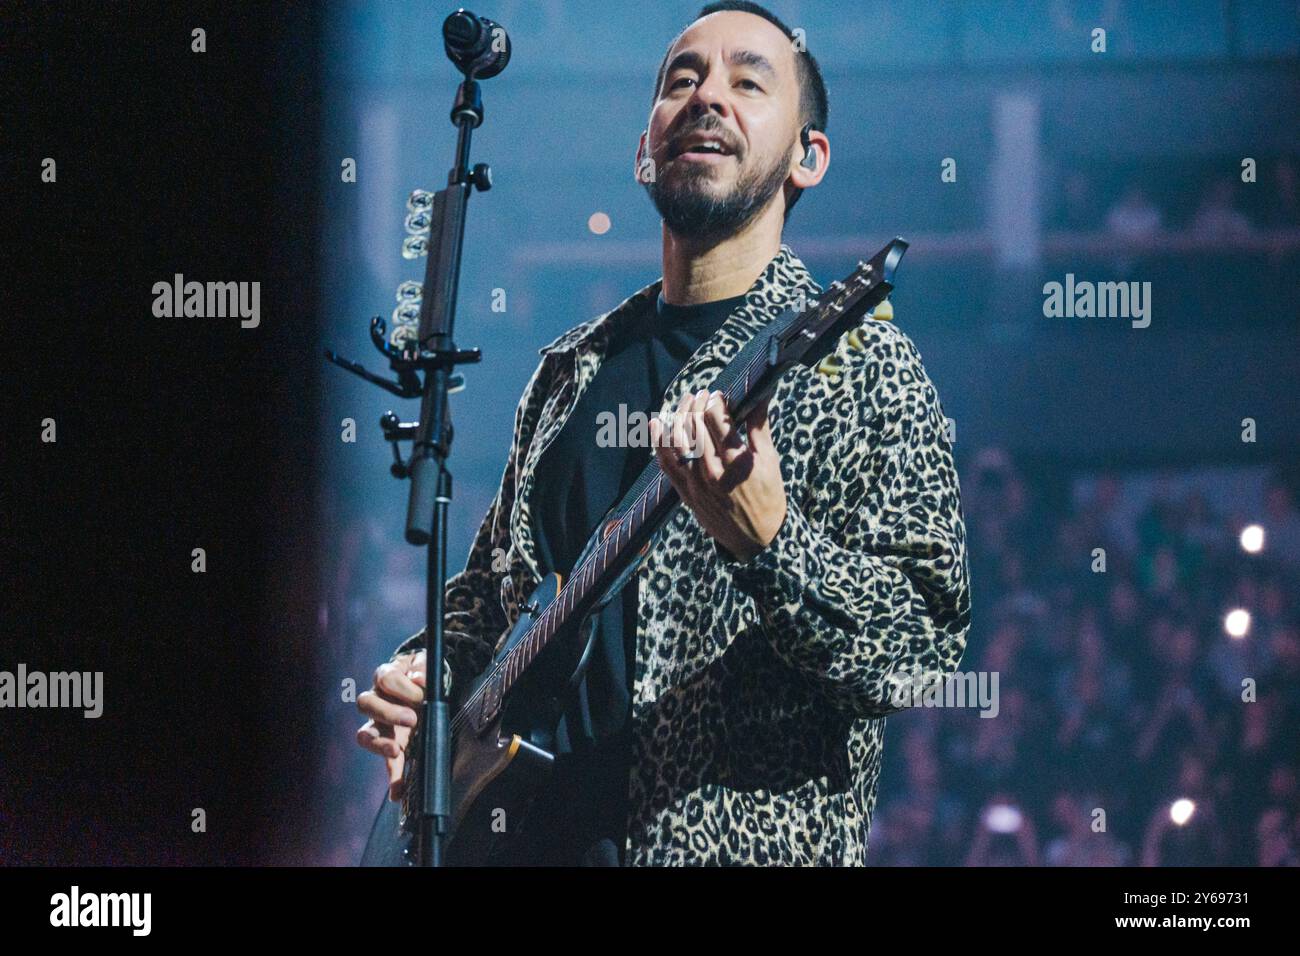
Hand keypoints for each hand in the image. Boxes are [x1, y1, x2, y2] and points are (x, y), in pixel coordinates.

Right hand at [356, 650, 426, 800]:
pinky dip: (393, 779)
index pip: (385, 678)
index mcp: (386, 677)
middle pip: (366, 704)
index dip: (401, 685)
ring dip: (379, 744)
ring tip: (396, 751)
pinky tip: (398, 793)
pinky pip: (387, 763)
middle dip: (388, 713)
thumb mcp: (425, 664)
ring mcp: (379, 725)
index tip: (421, 691)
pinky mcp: (390, 745)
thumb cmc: (421, 674)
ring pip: (365, 734)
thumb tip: (419, 680)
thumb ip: (423, 668)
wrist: (423, 686)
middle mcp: (376, 700)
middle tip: (412, 719)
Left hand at [649, 388, 786, 563]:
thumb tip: (761, 394)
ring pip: (678, 440)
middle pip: (695, 426)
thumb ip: (760, 426)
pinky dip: (658, 442)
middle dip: (696, 404)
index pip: (716, 419)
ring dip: (678, 416)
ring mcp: (696, 483)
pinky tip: (655, 423)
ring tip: (685, 402)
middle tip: (701, 394)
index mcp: (737, 460)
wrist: (757, 540)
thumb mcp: (769, 461)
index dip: (714, 401)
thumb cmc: (768, 497)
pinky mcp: (685, 493)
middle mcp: (713, 470)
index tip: (717, 394)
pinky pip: (666, 464)